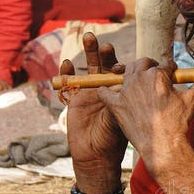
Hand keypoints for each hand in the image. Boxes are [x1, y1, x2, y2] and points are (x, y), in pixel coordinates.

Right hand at [59, 33, 127, 192]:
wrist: (96, 155)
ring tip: (89, 38)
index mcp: (120, 92)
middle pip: (105, 64)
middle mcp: (106, 88)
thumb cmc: (114, 139)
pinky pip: (69, 81)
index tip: (121, 67)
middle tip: (106, 46)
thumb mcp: (120, 120)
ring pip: (88, 67)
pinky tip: (66, 64)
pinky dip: (67, 72)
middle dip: (104, 52)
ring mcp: (90, 91)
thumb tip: (128, 90)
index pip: (121, 72)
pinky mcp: (74, 98)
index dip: (121, 66)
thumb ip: (121, 104)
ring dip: (89, 51)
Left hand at [98, 58, 193, 183]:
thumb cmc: (177, 123)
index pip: (165, 65)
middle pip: (143, 63)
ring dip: (130, 74)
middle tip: (153, 76)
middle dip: (149, 66)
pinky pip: (104, 92)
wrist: (162, 145)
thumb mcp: (191, 102)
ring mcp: (125, 91)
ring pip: (125, 72)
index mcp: (158, 75)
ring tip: (136, 82)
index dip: (170, 70)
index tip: (171, 74)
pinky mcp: (115, 104)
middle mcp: (139, 79)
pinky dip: (104, 90)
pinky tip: (107, 91)